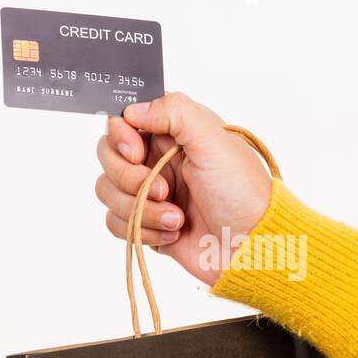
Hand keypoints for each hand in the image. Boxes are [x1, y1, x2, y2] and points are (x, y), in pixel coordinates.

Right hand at [95, 92, 271, 285]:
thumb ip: (174, 112)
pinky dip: (142, 231)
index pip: (122, 122)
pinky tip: (173, 233)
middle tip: (164, 191)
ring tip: (177, 219)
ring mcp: (149, 194)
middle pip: (107, 157)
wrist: (251, 247)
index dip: (121, 137)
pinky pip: (116, 223)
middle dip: (129, 178)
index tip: (136, 153)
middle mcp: (156, 160)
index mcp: (173, 133)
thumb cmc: (241, 193)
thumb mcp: (214, 141)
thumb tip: (132, 111)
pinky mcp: (145, 225)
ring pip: (107, 192)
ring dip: (141, 209)